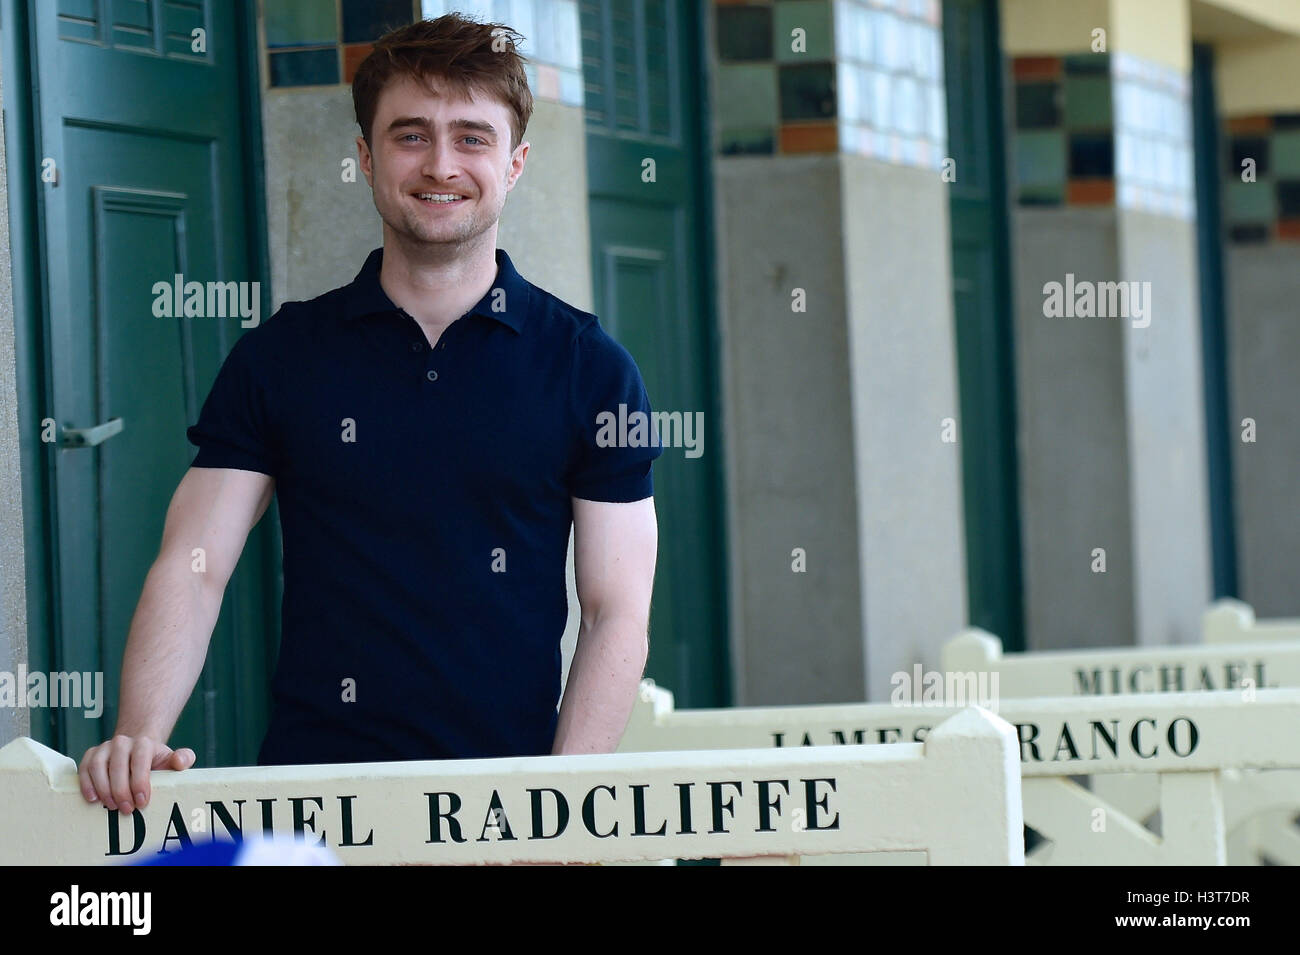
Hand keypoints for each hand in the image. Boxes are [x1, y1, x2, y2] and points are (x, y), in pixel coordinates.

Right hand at [78, 735, 195, 812]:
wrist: (136, 750)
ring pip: (98, 766)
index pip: (140, 760)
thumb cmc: (155, 760)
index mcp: (144, 743)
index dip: (139, 782)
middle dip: (121, 791)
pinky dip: (86, 784)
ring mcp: (104, 747)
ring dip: (103, 789)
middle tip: (127, 810)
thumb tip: (180, 763)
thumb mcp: (171, 759)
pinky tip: (92, 799)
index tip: (142, 802)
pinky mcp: (91, 755)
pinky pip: (84, 768)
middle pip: (117, 766)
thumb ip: (183, 758)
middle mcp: (122, 742)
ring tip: (111, 806)